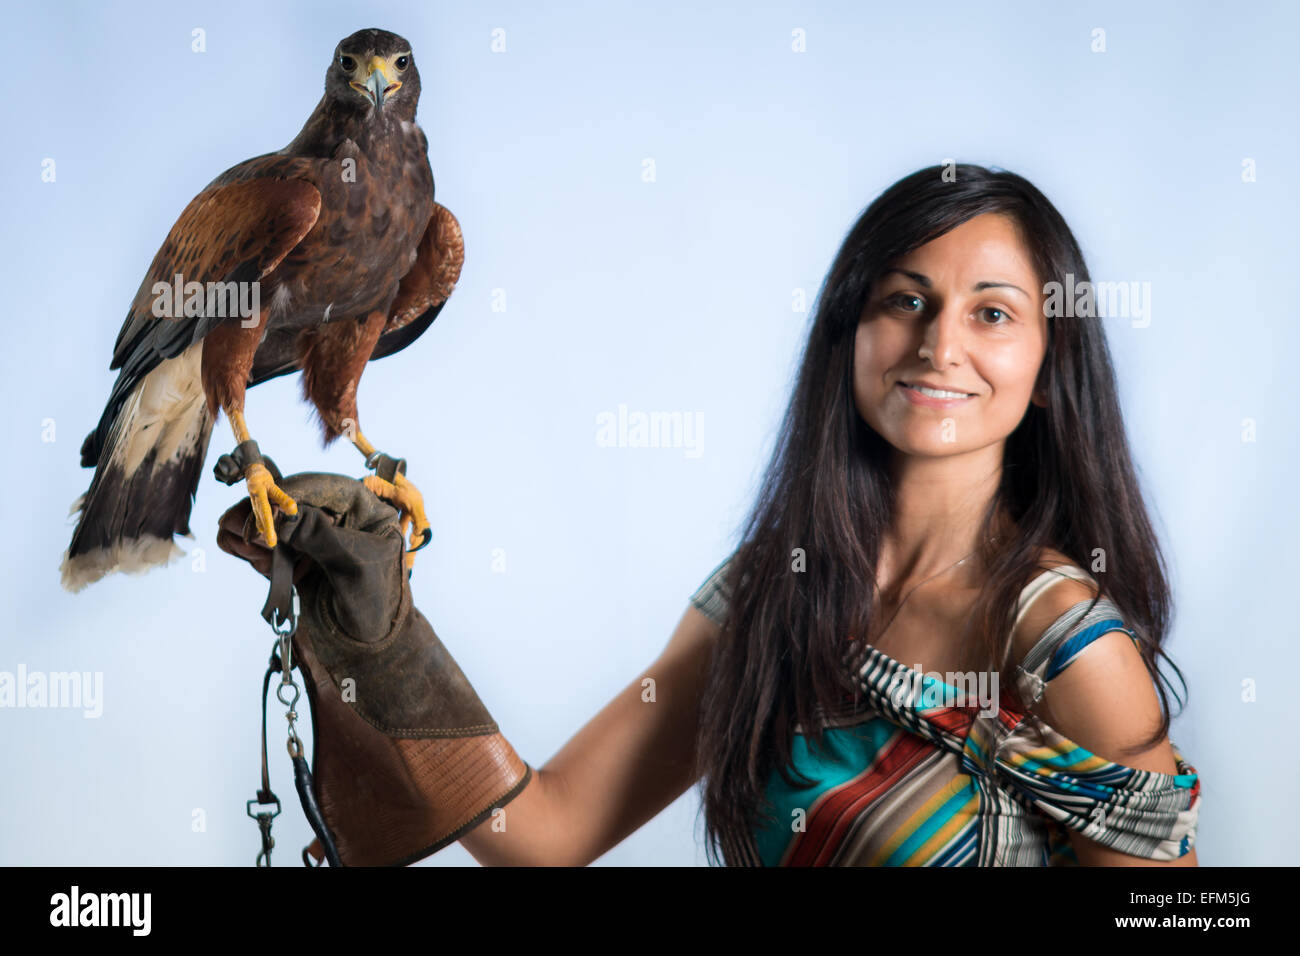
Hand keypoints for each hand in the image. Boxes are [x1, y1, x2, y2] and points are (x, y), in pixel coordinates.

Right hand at [216, 472, 405, 640]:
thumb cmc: (374, 604)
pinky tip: (252, 558)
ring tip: (253, 552)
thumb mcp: (355, 567)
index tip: (264, 510)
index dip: (288, 494)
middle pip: (285, 496)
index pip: (319, 486)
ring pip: (263, 515)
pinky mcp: (285, 554)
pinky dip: (243, 544)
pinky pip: (255, 539)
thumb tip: (282, 516)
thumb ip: (321, 538)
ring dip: (250, 529)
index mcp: (361, 507)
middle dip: (263, 512)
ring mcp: (305, 533)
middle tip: (247, 534)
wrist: (367, 644)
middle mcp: (331, 513)